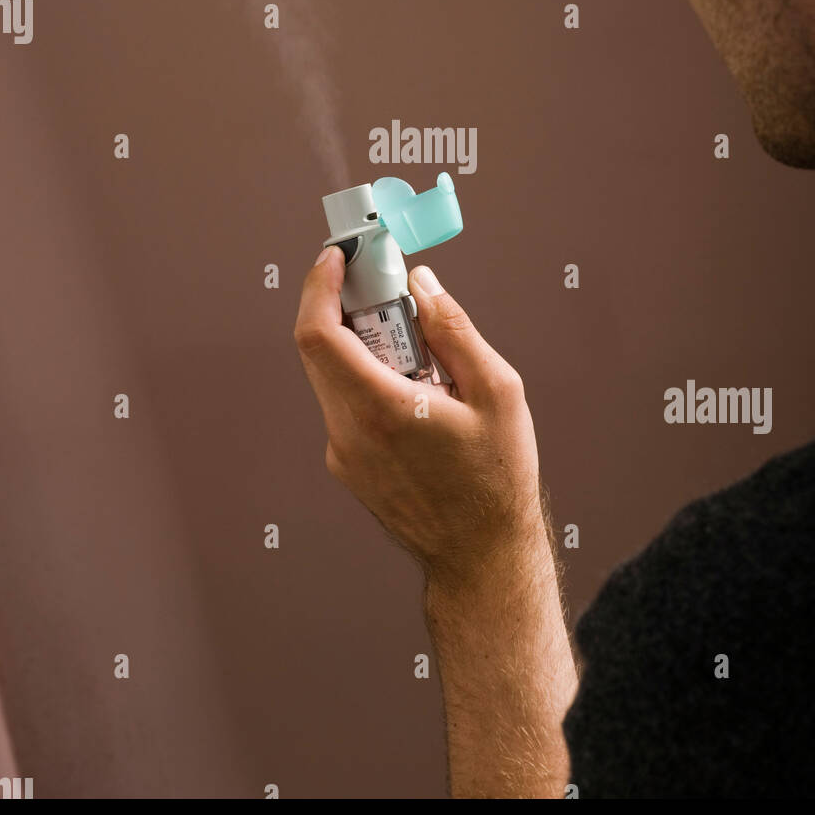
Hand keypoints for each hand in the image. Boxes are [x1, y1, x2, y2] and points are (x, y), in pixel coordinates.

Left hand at [293, 246, 545, 584]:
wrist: (481, 557)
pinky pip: (346, 403)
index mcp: (379, 410)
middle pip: (319, 348)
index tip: (337, 257)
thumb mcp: (496, 392)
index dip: (320, 286)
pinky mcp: (347, 466)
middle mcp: (347, 433)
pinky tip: (419, 392)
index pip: (318, 333)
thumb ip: (453, 329)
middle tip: (389, 286)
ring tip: (423, 352)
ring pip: (333, 376)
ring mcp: (341, 453)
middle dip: (349, 305)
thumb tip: (420, 283)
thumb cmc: (496, 480)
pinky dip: (369, 378)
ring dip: (363, 344)